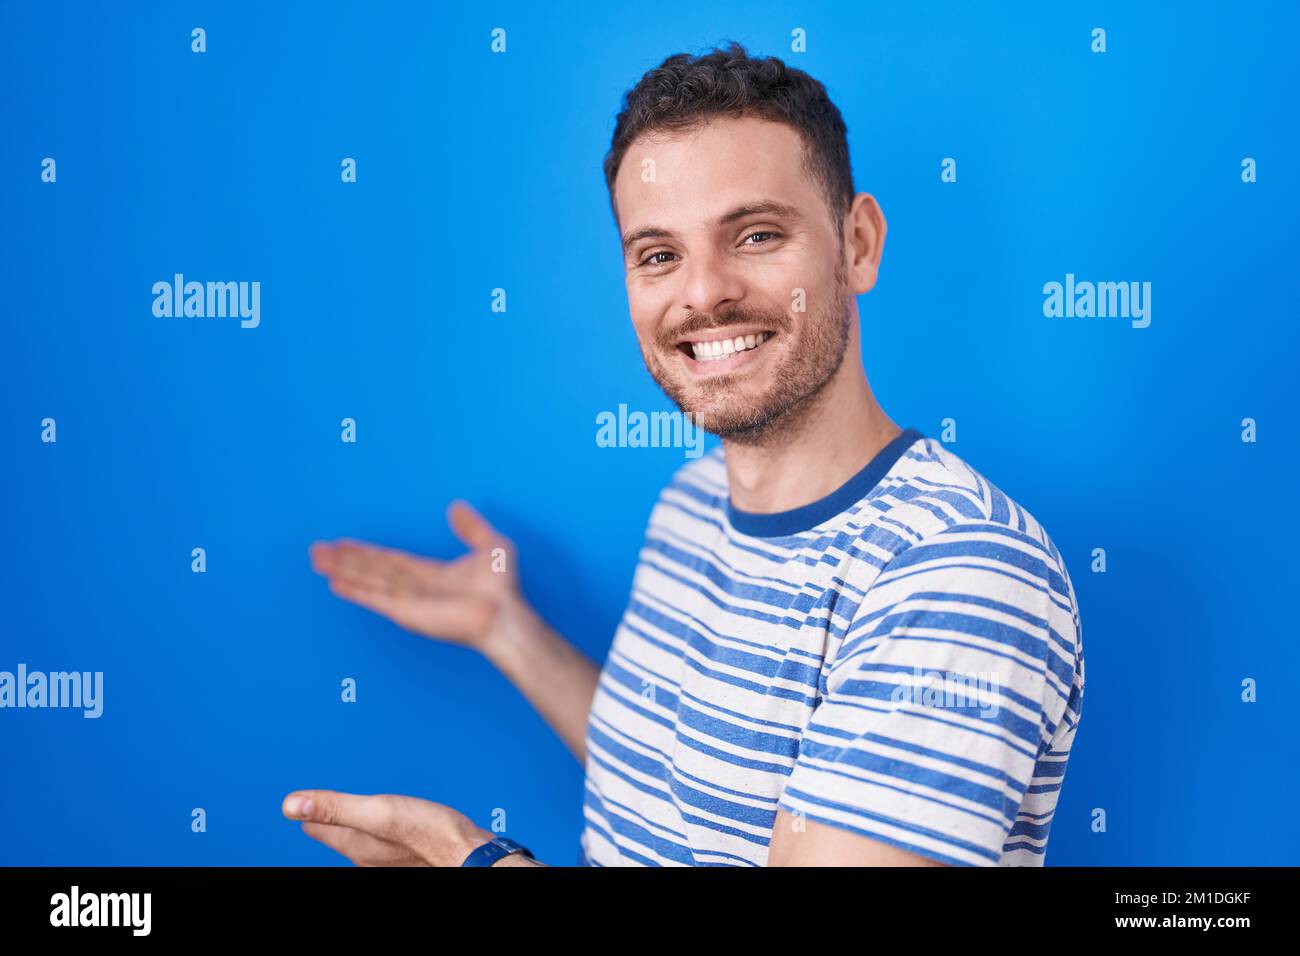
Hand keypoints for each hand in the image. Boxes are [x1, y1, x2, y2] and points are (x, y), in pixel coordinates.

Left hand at [281, 789, 498, 866]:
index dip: (312, 806)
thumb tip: (291, 804)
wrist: (470, 853)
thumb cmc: (432, 834)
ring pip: (362, 838)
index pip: (315, 826)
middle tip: (325, 799)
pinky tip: (392, 820)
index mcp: (354, 844)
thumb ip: (337, 807)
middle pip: (338, 833)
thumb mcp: (380, 812)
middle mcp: (366, 857)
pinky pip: (384, 840)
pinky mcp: (407, 855)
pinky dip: (382, 828)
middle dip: (333, 816)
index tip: (304, 797)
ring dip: (359, 822)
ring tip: (354, 806)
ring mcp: (387, 859)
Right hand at [309, 501, 522, 653]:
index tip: (344, 543)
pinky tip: (335, 583)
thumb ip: (471, 527)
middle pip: (372, 569)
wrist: (503, 614)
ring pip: (368, 579)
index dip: (366, 552)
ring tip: (317, 560)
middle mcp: (414, 588)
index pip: (390, 561)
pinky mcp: (406, 612)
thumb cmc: (502, 587)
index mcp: (430, 575)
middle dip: (344, 559)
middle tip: (317, 550)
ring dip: (342, 569)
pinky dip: (354, 589)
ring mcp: (408, 600)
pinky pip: (375, 596)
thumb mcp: (490, 545)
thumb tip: (456, 507)